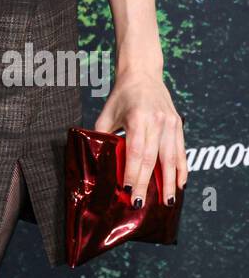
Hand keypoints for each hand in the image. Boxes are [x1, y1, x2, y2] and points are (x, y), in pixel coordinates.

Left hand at [93, 69, 186, 208]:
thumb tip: (96, 160)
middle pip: (153, 158)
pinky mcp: (178, 124)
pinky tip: (180, 184)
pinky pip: (181, 151)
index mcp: (136, 118)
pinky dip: (181, 169)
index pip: (135, 151)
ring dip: (170, 182)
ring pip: (171, 158)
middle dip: (148, 183)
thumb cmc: (121, 95)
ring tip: (168, 202)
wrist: (143, 74)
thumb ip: (102, 135)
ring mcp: (170, 123)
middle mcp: (156, 121)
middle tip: (142, 203)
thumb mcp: (107, 113)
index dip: (133, 173)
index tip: (129, 191)